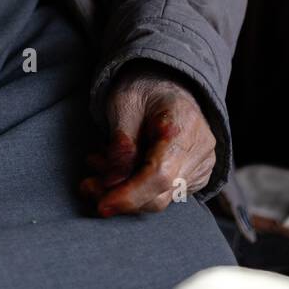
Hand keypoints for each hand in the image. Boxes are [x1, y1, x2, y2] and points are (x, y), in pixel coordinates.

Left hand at [80, 63, 216, 216]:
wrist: (168, 84)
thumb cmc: (145, 89)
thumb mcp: (124, 102)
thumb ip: (121, 141)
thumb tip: (113, 180)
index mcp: (184, 125)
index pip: (160, 175)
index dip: (130, 195)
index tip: (102, 204)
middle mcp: (199, 150)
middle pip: (161, 193)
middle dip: (120, 196)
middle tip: (87, 186)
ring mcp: (201, 165)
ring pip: (161, 197)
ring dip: (124, 191)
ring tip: (98, 167)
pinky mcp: (195, 176)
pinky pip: (164, 193)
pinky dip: (137, 188)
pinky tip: (117, 169)